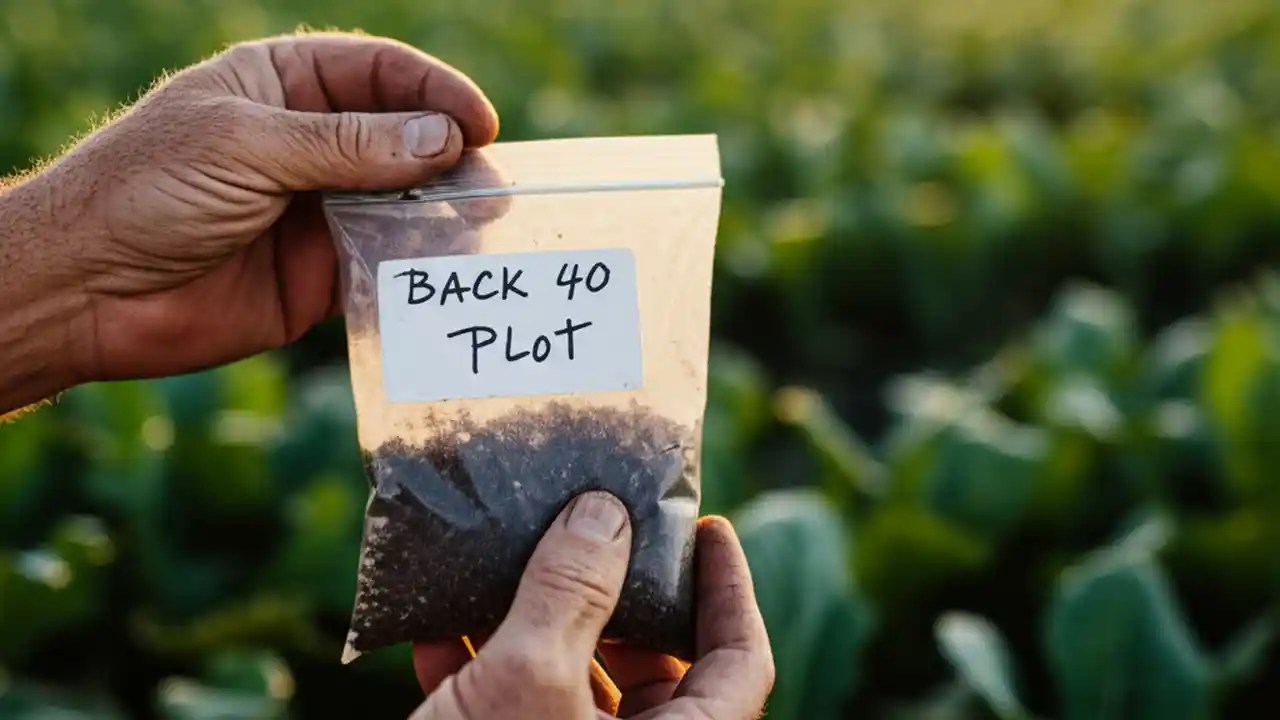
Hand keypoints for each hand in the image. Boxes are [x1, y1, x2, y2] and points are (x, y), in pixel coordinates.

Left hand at [0, 33, 496, 410]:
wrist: (85, 291)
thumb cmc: (146, 191)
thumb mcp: (247, 147)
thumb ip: (348, 146)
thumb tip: (443, 140)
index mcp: (282, 88)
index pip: (377, 73)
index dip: (434, 92)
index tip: (480, 124)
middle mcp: (307, 145)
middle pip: (402, 137)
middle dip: (450, 156)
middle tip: (490, 185)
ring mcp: (315, 211)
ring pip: (401, 203)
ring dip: (441, 213)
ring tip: (480, 226)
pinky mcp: (318, 275)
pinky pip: (382, 265)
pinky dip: (415, 267)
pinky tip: (440, 271)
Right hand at [409, 492, 774, 718]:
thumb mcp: (526, 681)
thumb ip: (571, 593)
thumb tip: (605, 515)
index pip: (741, 661)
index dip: (729, 589)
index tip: (706, 527)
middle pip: (657, 673)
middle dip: (621, 599)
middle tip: (598, 535)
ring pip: (576, 690)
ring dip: (538, 626)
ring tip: (515, 560)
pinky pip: (513, 715)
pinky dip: (483, 669)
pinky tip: (439, 627)